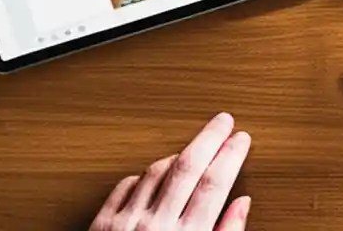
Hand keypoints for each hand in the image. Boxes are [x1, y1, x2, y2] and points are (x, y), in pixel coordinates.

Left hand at [90, 113, 252, 230]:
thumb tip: (241, 205)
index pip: (215, 183)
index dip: (231, 155)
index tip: (240, 139)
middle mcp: (156, 225)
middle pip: (188, 166)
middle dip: (209, 138)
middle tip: (222, 121)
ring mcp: (125, 223)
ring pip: (156, 171)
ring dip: (177, 156)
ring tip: (192, 150)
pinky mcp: (101, 225)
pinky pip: (125, 187)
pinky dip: (143, 177)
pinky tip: (153, 175)